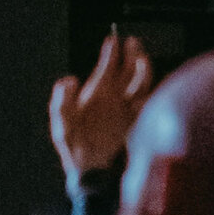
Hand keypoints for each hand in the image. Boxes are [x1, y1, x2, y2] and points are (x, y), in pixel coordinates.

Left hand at [49, 28, 152, 178]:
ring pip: (141, 83)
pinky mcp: (139, 122)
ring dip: (142, 70)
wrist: (92, 174)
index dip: (111, 53)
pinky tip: (149, 89)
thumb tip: (68, 80)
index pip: (107, 67)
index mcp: (97, 94)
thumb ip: (62, 102)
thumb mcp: (62, 125)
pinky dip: (152, 94)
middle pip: (127, 70)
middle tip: (132, 43)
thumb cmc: (75, 149)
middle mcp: (115, 98)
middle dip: (130, 55)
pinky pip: (149, 103)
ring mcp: (128, 109)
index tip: (113, 40)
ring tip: (141, 59)